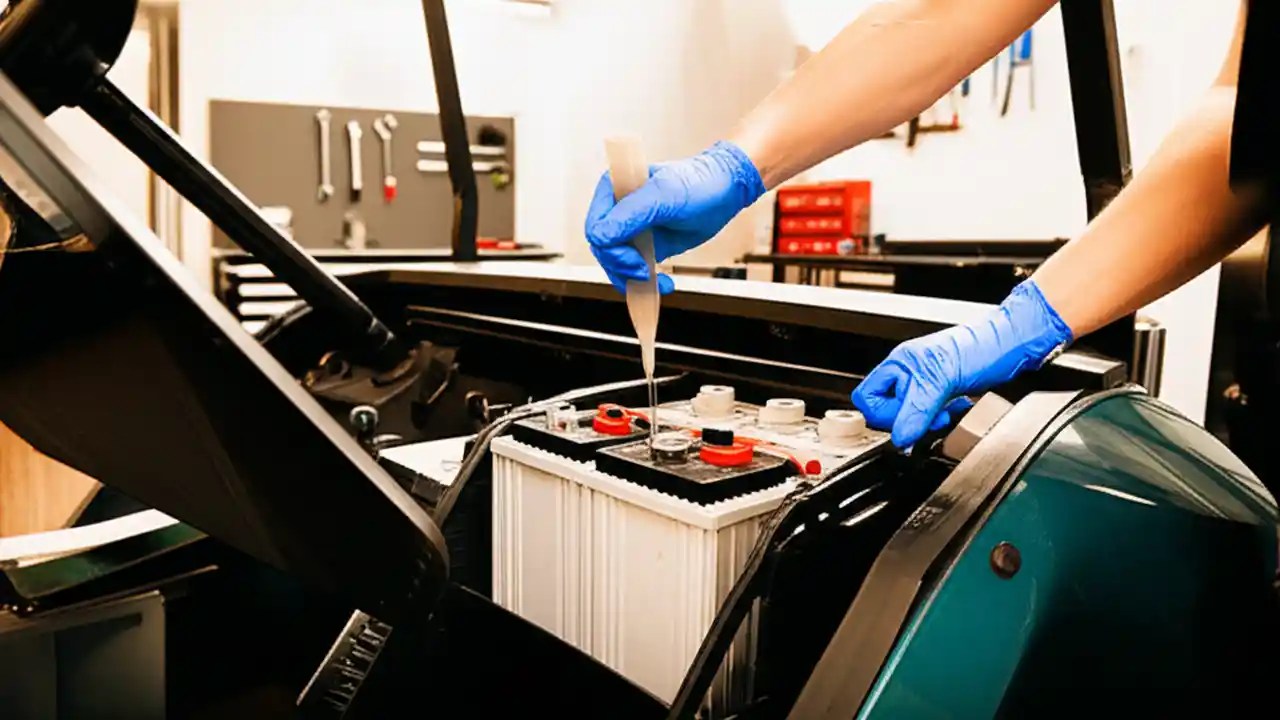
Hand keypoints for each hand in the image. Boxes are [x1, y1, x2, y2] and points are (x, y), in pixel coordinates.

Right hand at [584, 140, 765, 293]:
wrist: (724, 191)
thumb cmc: (697, 183)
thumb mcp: (664, 196)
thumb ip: (630, 215)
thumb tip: (599, 237)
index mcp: (613, 189)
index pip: (595, 227)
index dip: (611, 249)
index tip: (636, 260)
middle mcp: (617, 209)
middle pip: (602, 249)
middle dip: (622, 266)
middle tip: (646, 272)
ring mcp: (630, 229)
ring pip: (614, 263)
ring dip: (632, 278)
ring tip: (660, 282)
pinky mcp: (644, 245)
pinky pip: (632, 269)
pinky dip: (643, 282)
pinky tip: (661, 284)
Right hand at [851, 280, 1073, 448]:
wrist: (1012, 344)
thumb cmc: (980, 346)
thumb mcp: (941, 382)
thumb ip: (916, 411)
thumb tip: (899, 439)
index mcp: (899, 363)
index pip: (867, 397)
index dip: (882, 414)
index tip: (903, 419)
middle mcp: (908, 372)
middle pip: (885, 409)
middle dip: (908, 419)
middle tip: (930, 416)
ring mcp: (924, 382)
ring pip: (908, 414)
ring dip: (926, 420)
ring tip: (944, 413)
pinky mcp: (942, 390)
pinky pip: (928, 413)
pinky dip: (939, 416)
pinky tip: (954, 408)